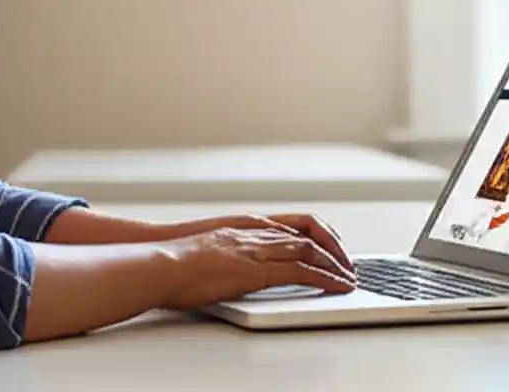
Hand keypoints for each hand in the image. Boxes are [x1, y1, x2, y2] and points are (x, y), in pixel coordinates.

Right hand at [163, 212, 354, 273]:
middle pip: (308, 231)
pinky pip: (301, 271)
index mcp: (243, 225)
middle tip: (346, 264)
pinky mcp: (257, 270)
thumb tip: (230, 266)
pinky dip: (324, 278)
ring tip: (348, 278)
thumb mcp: (206, 249)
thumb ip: (226, 253)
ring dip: (334, 264)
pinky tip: (336, 286)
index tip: (330, 248)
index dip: (317, 234)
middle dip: (333, 248)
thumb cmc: (173, 261)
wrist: (159, 263)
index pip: (292, 222)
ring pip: (310, 249)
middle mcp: (254, 232)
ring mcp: (256, 249)